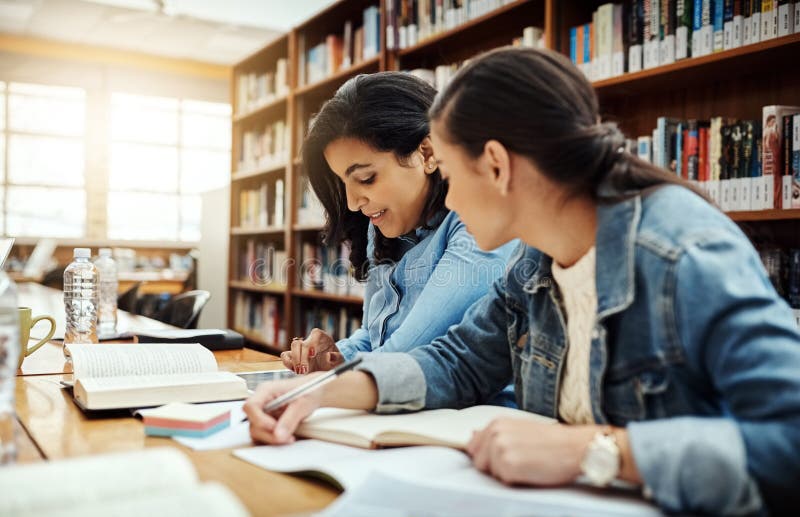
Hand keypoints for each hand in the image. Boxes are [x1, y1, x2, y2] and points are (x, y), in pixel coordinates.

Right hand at [243, 373, 324, 444]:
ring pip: (256, 431)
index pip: (250, 406)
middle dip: (268, 434)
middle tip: (286, 438)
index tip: (275, 428)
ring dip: (272, 438)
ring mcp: (264, 411)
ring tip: (289, 438)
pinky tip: (287, 436)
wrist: (315, 391)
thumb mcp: (302, 404)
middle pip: (252, 422)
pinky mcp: (267, 420)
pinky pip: (264, 434)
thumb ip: (289, 420)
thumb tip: (278, 436)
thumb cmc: (309, 390)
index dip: (260, 420)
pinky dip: (274, 438)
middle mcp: (261, 401)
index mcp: (266, 390)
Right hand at [280, 328, 343, 373]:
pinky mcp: (293, 356)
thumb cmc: (335, 362)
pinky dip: (288, 362)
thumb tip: (329, 356)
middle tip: (305, 369)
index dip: (312, 343)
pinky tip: (295, 370)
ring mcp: (301, 348)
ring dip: (295, 360)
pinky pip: (285, 356)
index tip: (313, 354)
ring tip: (301, 372)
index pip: (315, 334)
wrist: (330, 368)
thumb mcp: (340, 360)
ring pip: (292, 348)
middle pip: (300, 343)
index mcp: (322, 337)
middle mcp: (309, 341)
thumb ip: (337, 358)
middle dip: (301, 357)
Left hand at [467, 419, 596, 485]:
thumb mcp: (520, 429)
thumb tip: (472, 436)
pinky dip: (515, 481)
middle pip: (479, 462)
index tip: (504, 457)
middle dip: (495, 467)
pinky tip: (531, 471)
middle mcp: (495, 433)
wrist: (576, 447)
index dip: (487, 456)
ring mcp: (500, 449)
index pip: (473, 447)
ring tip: (527, 464)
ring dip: (506, 474)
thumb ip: (496, 433)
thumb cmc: (552, 441)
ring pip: (490, 473)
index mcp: (497, 423)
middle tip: (521, 461)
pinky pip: (503, 481)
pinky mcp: (508, 465)